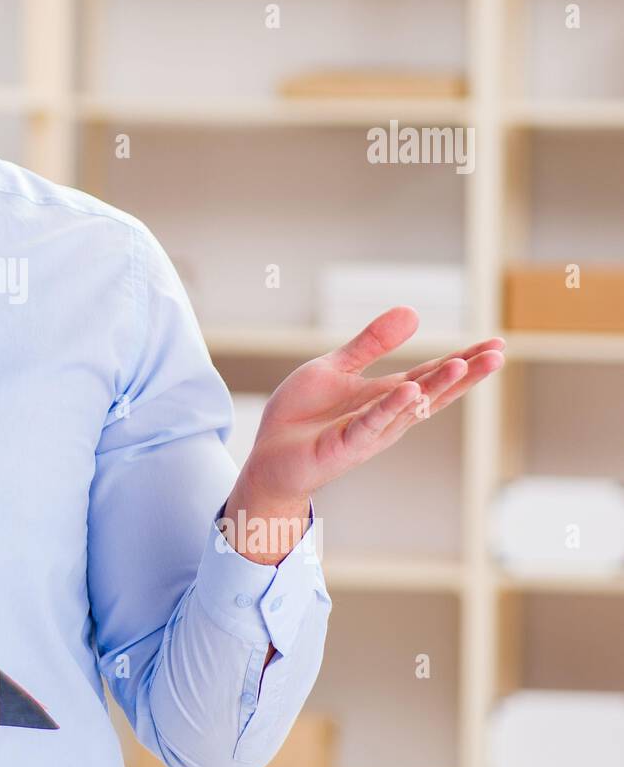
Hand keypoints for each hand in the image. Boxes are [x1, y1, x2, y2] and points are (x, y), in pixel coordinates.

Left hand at [235, 305, 504, 507]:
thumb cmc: (304, 415)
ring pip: (408, 407)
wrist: (270, 455)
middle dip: (464, 374)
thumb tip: (412, 311)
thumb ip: (371, 343)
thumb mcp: (336, 368)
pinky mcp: (344, 445)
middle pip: (432, 391)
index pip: (432, 374)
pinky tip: (409, 392)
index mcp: (386, 394)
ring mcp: (369, 432)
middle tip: (498, 354)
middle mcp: (386, 414)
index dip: (464, 359)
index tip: (497, 343)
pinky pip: (370, 424)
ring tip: (463, 363)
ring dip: (436, 387)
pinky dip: (389, 409)